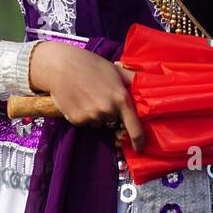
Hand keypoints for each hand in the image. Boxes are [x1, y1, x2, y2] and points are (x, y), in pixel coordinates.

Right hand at [29, 42, 144, 150]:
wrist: (60, 66)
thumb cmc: (90, 64)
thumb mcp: (116, 70)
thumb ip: (134, 80)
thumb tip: (152, 84)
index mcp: (120, 98)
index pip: (134, 128)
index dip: (139, 141)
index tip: (140, 148)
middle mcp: (107, 110)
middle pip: (114, 121)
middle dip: (111, 113)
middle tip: (101, 95)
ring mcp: (91, 116)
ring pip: (99, 122)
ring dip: (96, 114)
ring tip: (88, 95)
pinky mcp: (76, 120)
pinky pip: (85, 122)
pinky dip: (83, 114)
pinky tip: (78, 99)